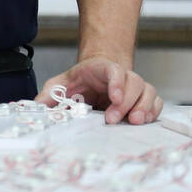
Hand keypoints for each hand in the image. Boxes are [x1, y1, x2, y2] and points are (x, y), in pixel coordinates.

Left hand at [37, 55, 161, 124]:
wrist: (95, 76)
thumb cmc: (79, 81)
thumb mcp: (61, 84)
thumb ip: (49, 94)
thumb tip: (35, 106)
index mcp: (101, 68)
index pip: (114, 70)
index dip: (117, 82)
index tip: (114, 97)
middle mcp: (122, 76)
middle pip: (134, 82)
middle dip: (126, 102)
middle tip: (114, 118)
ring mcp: (135, 87)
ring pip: (148, 91)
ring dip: (143, 107)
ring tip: (133, 122)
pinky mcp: (143, 98)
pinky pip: (156, 102)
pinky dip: (153, 111)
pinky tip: (144, 121)